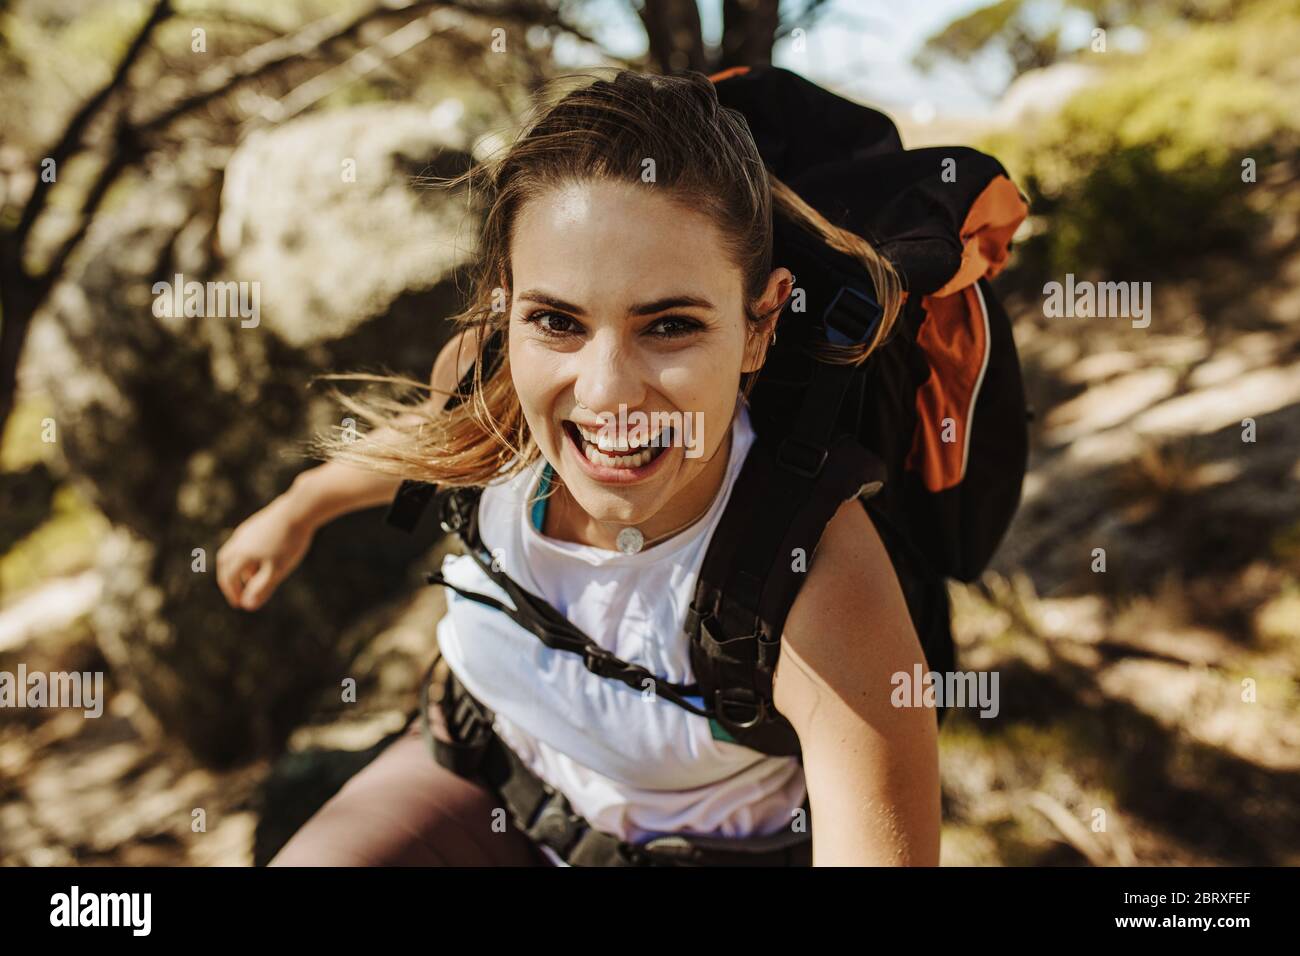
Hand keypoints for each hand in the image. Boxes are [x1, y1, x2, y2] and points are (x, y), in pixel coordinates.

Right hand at [216, 494, 314, 610]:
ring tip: (252, 578)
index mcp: (241, 553)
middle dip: (229, 580)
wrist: (300, 508)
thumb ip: (262, 588)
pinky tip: (263, 559)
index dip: (233, 593)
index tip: (240, 604)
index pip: (228, 578)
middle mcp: (238, 540)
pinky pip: (244, 542)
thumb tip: (248, 606)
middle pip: (225, 563)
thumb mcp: (277, 569)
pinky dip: (246, 555)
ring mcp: (246, 530)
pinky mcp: (256, 523)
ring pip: (234, 551)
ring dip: (238, 567)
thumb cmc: (290, 541)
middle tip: (238, 594)